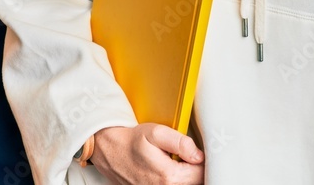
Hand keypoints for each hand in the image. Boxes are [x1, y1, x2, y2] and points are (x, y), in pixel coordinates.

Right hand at [90, 124, 204, 184]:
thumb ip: (180, 142)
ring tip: (179, 162)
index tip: (198, 152)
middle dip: (195, 169)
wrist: (109, 151)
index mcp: (168, 177)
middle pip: (195, 182)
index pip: (201, 174)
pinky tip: (171, 169)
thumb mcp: (156, 132)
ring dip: (186, 175)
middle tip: (189, 155)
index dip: (203, 161)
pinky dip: (176, 179)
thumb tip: (198, 155)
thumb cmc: (131, 141)